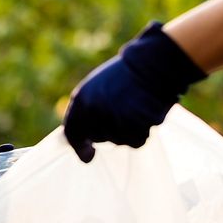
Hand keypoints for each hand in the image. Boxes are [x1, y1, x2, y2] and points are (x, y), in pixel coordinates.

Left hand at [63, 22, 205, 161]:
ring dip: (126, 131)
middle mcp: (93, 111)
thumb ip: (87, 109)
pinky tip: (144, 114)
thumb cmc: (126, 75)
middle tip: (122, 113)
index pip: (72, 132)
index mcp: (81, 99)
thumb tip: (85, 136)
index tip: (88, 155)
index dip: (78, 146)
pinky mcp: (133, 126)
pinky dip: (141, 132)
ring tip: (134, 108)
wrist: (151, 67)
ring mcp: (113, 119)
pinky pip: (135, 141)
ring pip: (118, 140)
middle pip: (98, 137)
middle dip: (108, 132)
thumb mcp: (98, 87)